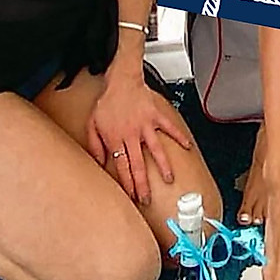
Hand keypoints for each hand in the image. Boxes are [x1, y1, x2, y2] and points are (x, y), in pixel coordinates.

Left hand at [85, 72, 193, 206]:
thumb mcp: (92, 125)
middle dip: (142, 184)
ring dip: (162, 166)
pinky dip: (178, 136)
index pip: (122, 167)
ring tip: (169, 179)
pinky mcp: (156, 115)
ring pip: (156, 149)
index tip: (132, 196)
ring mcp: (145, 125)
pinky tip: (186, 146)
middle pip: (138, 164)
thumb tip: (99, 163)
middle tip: (147, 198)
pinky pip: (169, 127)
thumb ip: (94, 146)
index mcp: (115, 139)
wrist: (121, 80)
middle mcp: (131, 134)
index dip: (127, 183)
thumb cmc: (107, 102)